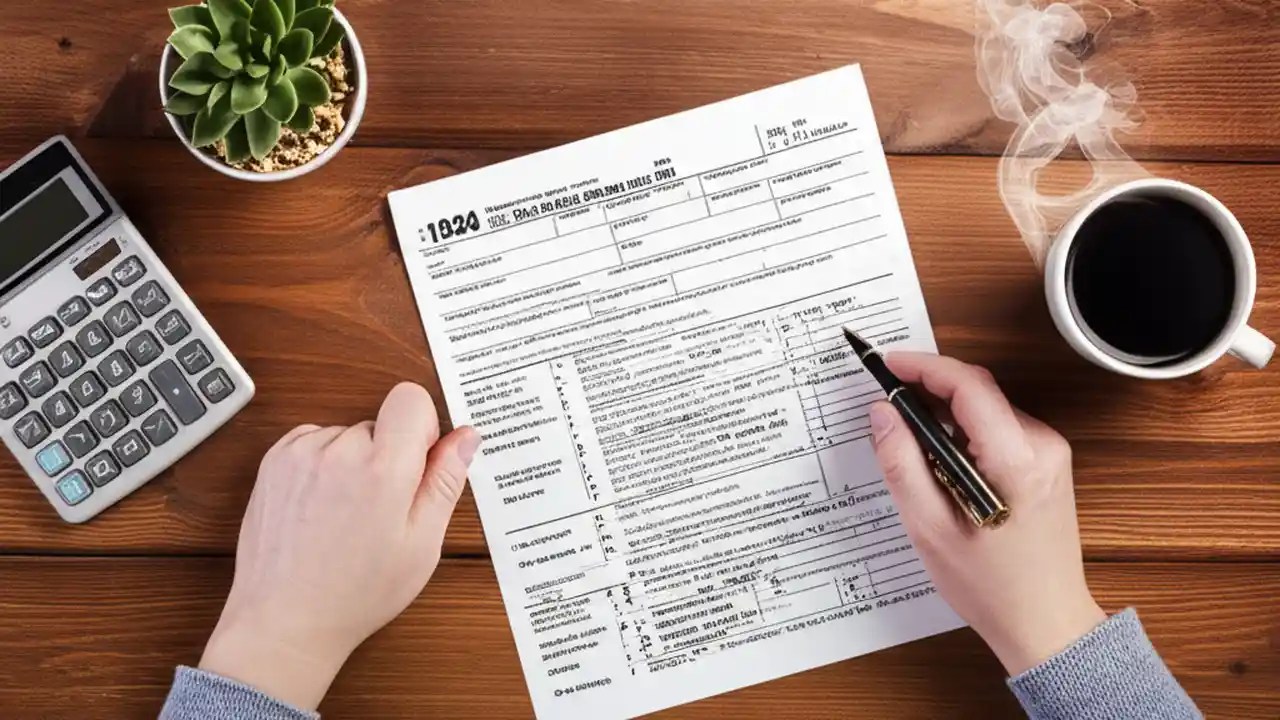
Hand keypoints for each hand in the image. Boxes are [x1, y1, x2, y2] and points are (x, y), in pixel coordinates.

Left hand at [199, 383, 481, 708]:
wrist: (285, 620)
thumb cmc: (356, 592)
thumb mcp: (422, 545)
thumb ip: (446, 481)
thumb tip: (465, 437)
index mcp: (383, 470)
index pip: (411, 398)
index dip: (422, 429)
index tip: (416, 466)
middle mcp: (338, 452)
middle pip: (381, 423)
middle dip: (388, 455)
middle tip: (379, 510)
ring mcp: (300, 454)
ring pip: (347, 434)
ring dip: (352, 461)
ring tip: (345, 515)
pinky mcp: (274, 462)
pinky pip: (314, 442)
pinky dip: (323, 464)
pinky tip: (323, 508)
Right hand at [868, 352, 1103, 675]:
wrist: (1046, 622)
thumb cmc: (991, 586)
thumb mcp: (929, 529)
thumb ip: (902, 463)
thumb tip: (883, 413)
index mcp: (1016, 460)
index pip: (968, 385)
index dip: (922, 366)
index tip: (887, 364)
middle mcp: (1042, 446)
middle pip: (977, 392)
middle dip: (928, 388)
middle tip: (886, 404)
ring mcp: (1050, 453)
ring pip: (986, 409)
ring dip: (946, 414)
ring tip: (910, 445)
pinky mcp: (1048, 462)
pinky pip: (999, 429)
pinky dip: (965, 433)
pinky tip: (942, 463)